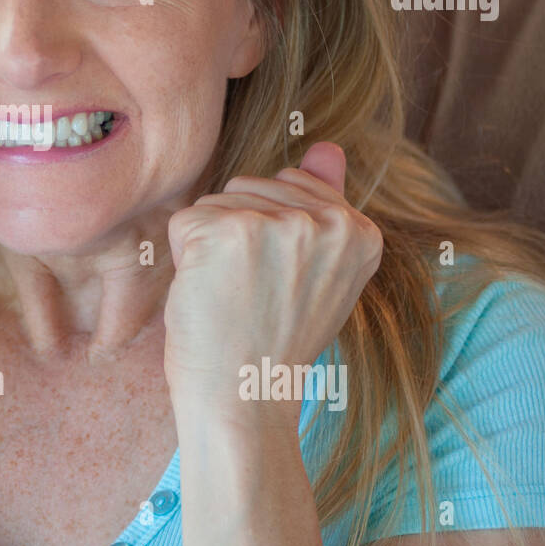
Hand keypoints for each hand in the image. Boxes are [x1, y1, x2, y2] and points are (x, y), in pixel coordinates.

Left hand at [162, 142, 382, 409]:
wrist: (244, 399)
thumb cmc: (273, 339)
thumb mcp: (318, 273)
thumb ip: (325, 204)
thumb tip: (327, 146)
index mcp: (360, 230)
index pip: (290, 187)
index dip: (268, 237)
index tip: (280, 285)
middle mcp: (327, 222)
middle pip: (249, 188)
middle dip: (237, 238)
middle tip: (253, 295)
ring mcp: (277, 224)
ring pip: (215, 203)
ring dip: (210, 248)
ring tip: (233, 296)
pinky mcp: (226, 232)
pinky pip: (185, 221)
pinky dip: (183, 259)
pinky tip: (208, 295)